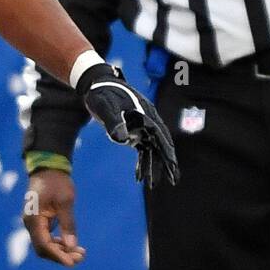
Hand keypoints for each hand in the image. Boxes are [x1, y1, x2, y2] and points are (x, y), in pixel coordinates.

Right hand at [23, 169, 85, 266]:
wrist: (48, 168)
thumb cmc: (56, 182)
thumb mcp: (65, 201)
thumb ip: (68, 224)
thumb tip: (72, 245)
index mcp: (34, 219)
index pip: (43, 245)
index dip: (58, 256)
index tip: (72, 263)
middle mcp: (31, 224)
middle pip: (43, 249)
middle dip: (60, 256)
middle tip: (80, 257)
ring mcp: (34, 223)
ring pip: (45, 245)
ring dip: (61, 251)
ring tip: (80, 253)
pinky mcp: (40, 222)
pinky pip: (47, 238)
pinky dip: (58, 244)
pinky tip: (72, 244)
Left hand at [78, 63, 178, 187]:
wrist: (95, 84)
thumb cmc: (101, 93)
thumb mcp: (105, 106)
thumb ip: (114, 121)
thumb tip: (121, 139)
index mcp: (146, 114)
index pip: (160, 136)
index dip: (167, 152)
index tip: (173, 166)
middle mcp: (147, 120)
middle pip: (160, 144)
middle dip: (166, 163)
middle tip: (173, 180)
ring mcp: (141, 126)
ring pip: (151, 149)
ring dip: (153, 166)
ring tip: (153, 184)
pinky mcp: (132, 130)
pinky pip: (141, 149)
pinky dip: (141, 162)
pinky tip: (139, 176)